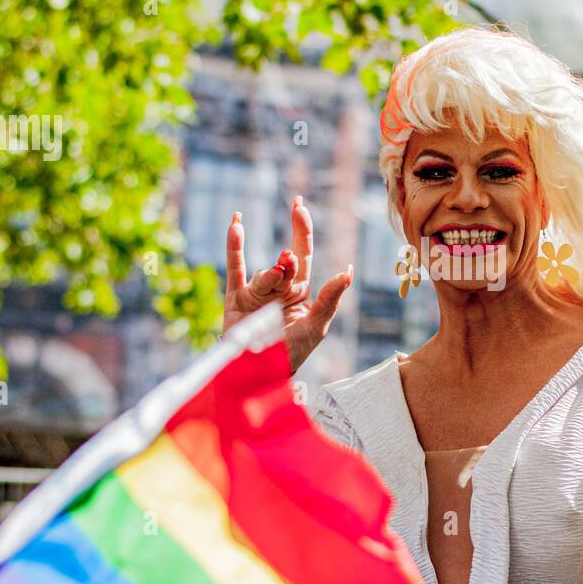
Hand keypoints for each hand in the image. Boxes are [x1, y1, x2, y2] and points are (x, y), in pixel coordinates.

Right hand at [224, 197, 352, 372]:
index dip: (301, 229)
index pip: (303, 254)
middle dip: (289, 261)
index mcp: (300, 292)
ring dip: (271, 277)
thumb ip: (330, 298)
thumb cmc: (292, 353)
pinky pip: (235, 268)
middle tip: (289, 260)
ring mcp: (256, 292)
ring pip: (265, 275)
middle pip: (286, 265)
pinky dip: (235, 247)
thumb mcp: (316, 326)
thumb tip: (347, 271)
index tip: (299, 207)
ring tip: (274, 280)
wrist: (259, 376)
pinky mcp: (235, 298)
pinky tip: (237, 224)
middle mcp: (278, 288)